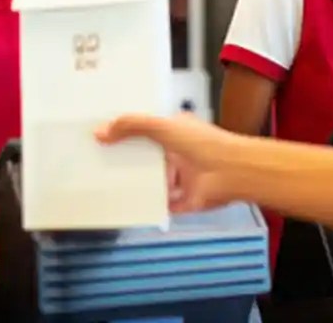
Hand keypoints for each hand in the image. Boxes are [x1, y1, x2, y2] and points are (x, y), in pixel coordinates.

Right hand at [96, 114, 245, 213]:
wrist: (232, 172)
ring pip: (157, 182)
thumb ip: (131, 126)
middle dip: (131, 160)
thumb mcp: (161, 126)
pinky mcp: (187, 200)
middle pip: (151, 157)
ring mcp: (185, 178)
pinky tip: (132, 207)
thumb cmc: (203, 144)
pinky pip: (166, 206)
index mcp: (177, 131)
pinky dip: (153, 207)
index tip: (107, 135)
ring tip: (111, 185)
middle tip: (102, 162)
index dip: (130, 132)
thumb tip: (101, 132)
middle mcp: (181, 153)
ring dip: (141, 185)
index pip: (149, 129)